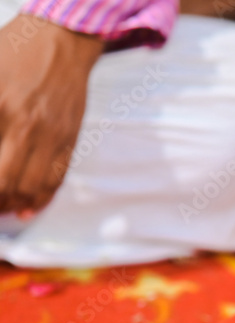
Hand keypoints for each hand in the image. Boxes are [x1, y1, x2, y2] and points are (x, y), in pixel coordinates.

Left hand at [0, 16, 102, 216]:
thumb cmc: (15, 51)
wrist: (62, 40)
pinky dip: (42, 199)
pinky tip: (29, 210)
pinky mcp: (69, 139)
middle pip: (6, 181)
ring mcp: (51, 135)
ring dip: (14, 205)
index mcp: (0, 108)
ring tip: (3, 211)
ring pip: (31, 186)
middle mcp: (25, 126)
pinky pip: (56, 178)